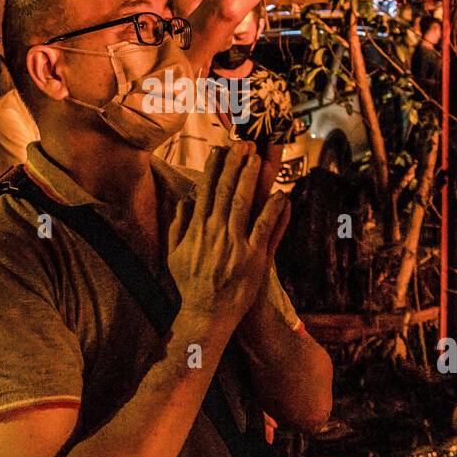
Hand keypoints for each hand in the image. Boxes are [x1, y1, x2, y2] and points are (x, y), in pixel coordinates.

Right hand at [168, 142, 291, 331]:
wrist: (206, 313)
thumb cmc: (190, 284)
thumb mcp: (174, 254)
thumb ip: (177, 226)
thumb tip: (183, 201)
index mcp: (197, 228)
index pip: (206, 190)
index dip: (214, 167)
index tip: (220, 149)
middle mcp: (215, 232)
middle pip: (225, 190)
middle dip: (234, 164)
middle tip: (244, 143)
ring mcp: (235, 243)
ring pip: (243, 202)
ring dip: (251, 178)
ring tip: (258, 158)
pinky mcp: (254, 257)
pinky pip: (266, 228)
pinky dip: (273, 210)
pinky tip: (281, 194)